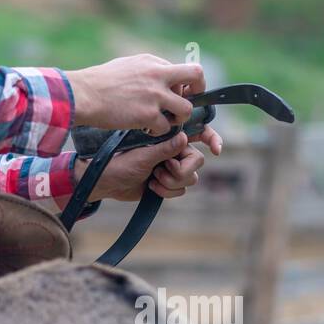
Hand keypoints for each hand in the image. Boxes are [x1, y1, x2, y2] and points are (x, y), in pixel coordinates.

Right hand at [65, 54, 204, 135]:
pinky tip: (145, 129)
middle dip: (199, 92)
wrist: (82, 94)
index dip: (185, 84)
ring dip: (178, 118)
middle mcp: (158, 75)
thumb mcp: (126, 65)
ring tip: (163, 122)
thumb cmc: (98, 82)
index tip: (180, 94)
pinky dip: (158, 132)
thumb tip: (158, 76)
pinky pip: (166, 128)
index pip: (184, 69)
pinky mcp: (148, 115)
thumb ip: (146, 70)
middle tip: (187, 104)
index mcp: (152, 62)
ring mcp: (155, 95)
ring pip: (186, 109)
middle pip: (196, 77)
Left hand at [74, 126, 220, 202]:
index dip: (212, 139)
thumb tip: (185, 138)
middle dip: (182, 169)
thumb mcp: (142, 155)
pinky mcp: (167, 183)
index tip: (217, 150)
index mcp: (167, 135)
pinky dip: (168, 191)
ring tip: (154, 177)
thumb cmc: (118, 163)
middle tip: (164, 168)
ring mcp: (170, 167)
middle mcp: (172, 150)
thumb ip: (165, 148)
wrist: (106, 183)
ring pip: (191, 178)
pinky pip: (181, 190)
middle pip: (197, 161)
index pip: (197, 132)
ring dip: (173, 181)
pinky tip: (151, 186)